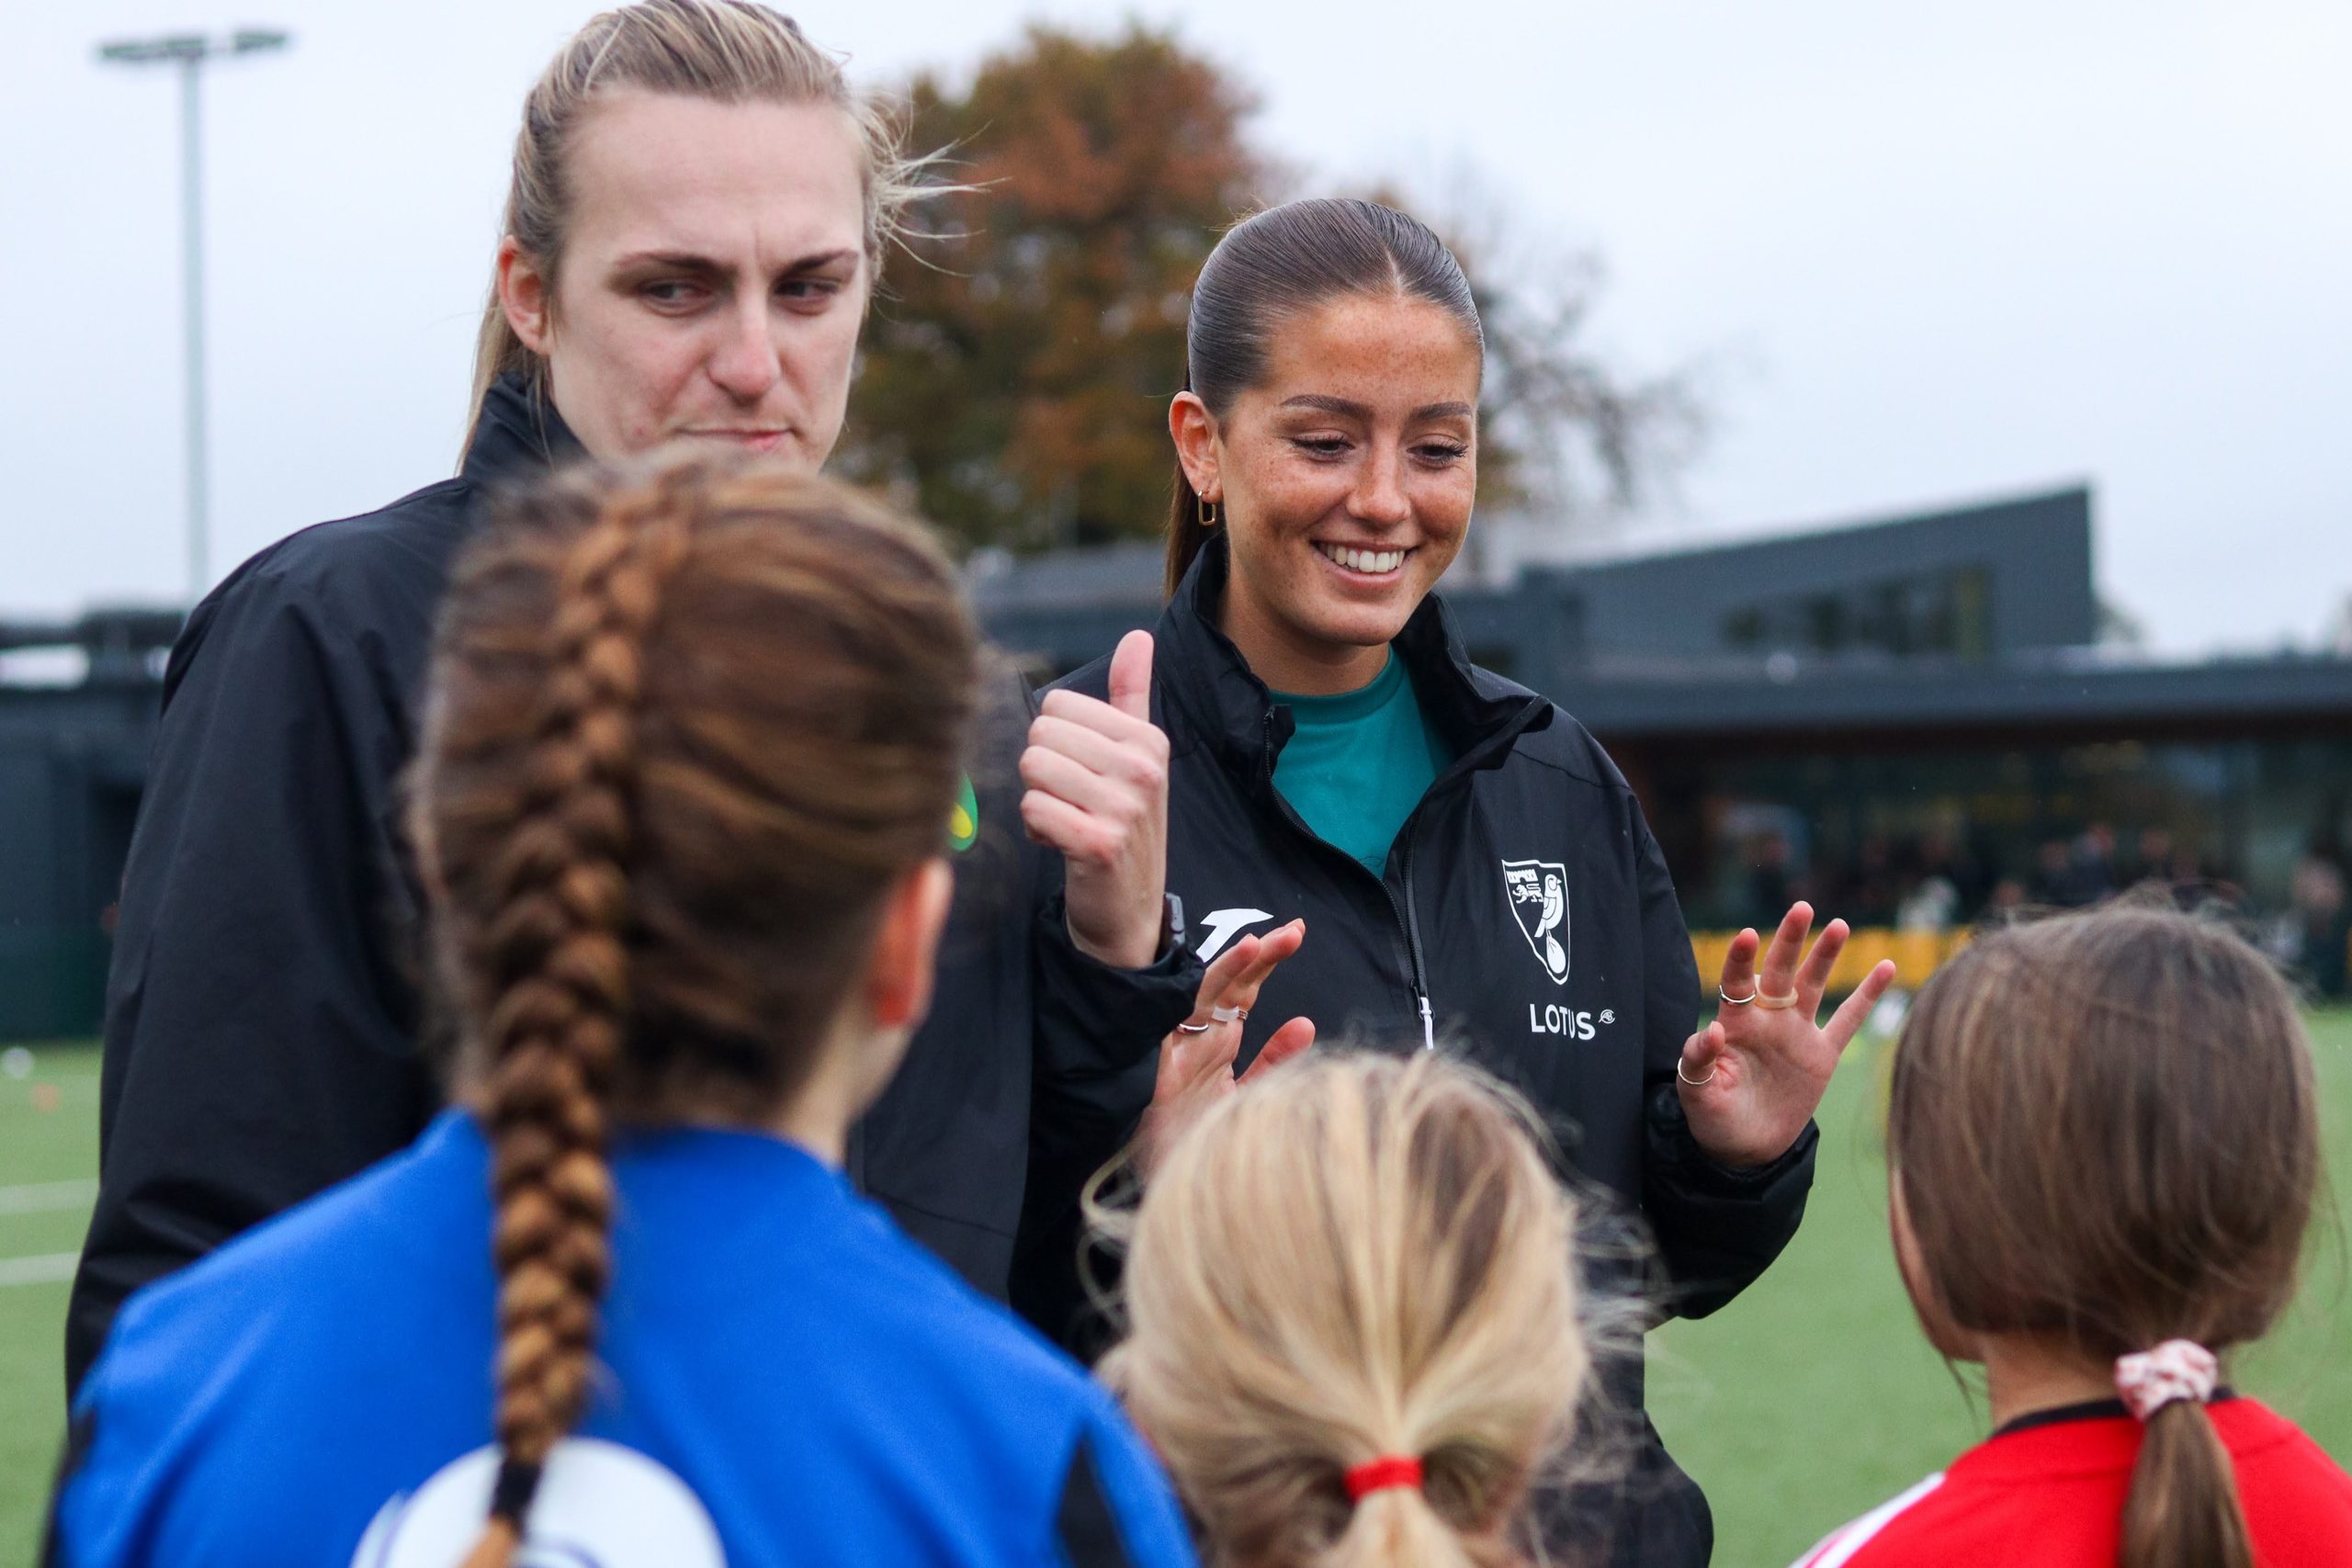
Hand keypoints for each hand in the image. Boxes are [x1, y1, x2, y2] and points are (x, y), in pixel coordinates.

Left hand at [1021, 630, 1169, 968]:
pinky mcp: (1098, 843)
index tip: (1083, 777)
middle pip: (1039, 736)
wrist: (1128, 909)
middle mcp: (1143, 768)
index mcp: (1148, 740)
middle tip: (1071, 804)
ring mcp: (1124, 807)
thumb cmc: (1122, 825)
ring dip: (1037, 801)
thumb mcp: (1135, 759)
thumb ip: (1131, 695)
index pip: (1056, 707)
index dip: (1055, 745)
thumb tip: (1137, 636)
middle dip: (1041, 773)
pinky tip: (1061, 845)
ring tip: (1066, 822)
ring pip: (1032, 769)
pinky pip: (1033, 810)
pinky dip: (1036, 830)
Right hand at [1135, 919, 1314, 1176]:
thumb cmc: (1199, 1141)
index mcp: (1218, 1041)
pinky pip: (1174, 1019)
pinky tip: (1212, 978)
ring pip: (1202, 995)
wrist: (1169, 1185)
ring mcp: (1177, 1047)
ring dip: (1230, 969)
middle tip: (1295, 931)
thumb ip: (1275, 1060)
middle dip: (1261, 956)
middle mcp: (1198, 1036)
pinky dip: (1196, 994)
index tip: (1297, 933)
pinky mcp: (1160, 1064)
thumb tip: (1306, 1022)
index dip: (1268, 962)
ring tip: (1260, 944)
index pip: (1245, 990)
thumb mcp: (1247, 1097)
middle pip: (1230, 985)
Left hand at [1676, 902, 1895, 1168]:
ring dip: (1825, 956)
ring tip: (1839, 925)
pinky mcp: (1823, 1054)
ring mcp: (1796, 1033)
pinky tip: (1886, 966)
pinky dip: (1868, 995)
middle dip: (1789, 941)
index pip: (1737, 982)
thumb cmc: (1713, 1117)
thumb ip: (1699, 1062)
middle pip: (1779, 971)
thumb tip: (1711, 1031)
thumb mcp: (1697, 1094)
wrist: (1746, 1148)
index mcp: (1734, 1023)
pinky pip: (1848, 1020)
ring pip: (1813, 985)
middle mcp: (1766, 1019)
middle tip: (1801, 908)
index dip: (1740, 959)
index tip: (1747, 935)